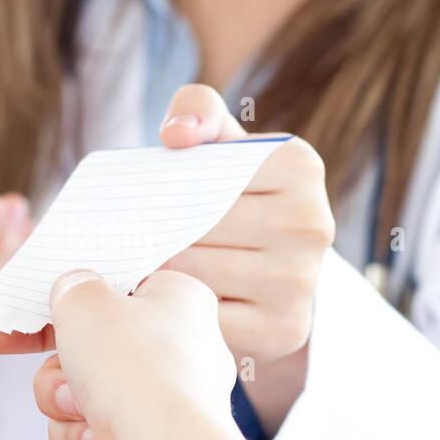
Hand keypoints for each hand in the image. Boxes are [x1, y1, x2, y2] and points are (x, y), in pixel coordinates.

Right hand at [31, 269, 238, 439]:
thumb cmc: (138, 372)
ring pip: (80, 412)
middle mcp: (177, 358)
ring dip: (70, 422)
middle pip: (86, 360)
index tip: (22, 321)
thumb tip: (73, 291)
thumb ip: (72, 286)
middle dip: (58, 381)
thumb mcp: (86, 299)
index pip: (113, 294)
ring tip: (93, 428)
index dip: (63, 307)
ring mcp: (162, 413)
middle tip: (64, 387)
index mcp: (179, 303)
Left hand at [158, 84, 334, 364]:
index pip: (201, 179)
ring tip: (142, 269)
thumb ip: (196, 109)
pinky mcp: (285, 331)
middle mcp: (314, 224)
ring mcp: (303, 282)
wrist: (271, 269)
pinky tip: (168, 304)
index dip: (164, 194)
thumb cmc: (233, 196)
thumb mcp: (220, 144)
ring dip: (156, 276)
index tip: (145, 205)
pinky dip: (176, 315)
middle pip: (193, 229)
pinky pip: (203, 321)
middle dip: (153, 237)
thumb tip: (177, 135)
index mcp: (300, 165)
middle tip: (125, 243)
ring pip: (191, 275)